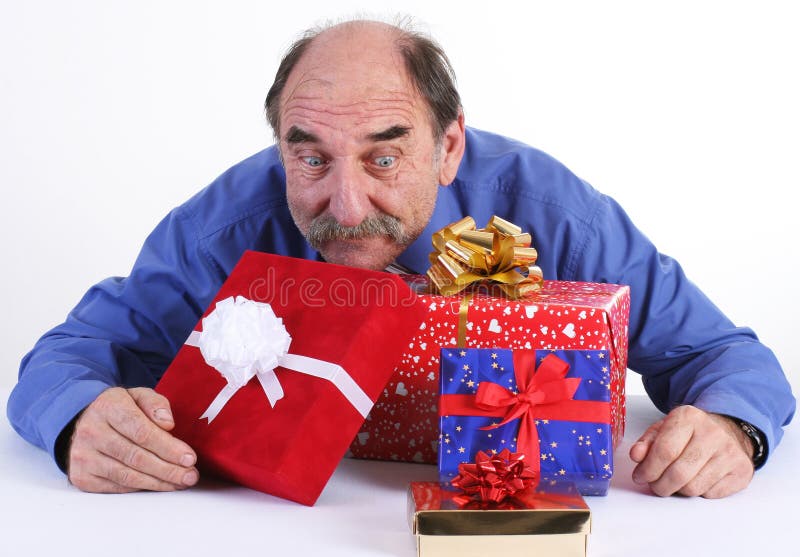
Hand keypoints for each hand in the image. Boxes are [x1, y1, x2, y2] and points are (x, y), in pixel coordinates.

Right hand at [67, 387, 198, 492]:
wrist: (81, 420)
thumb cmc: (119, 408)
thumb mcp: (138, 395)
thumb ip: (155, 404)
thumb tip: (168, 424)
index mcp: (108, 408)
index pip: (142, 431)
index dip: (168, 447)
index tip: (189, 458)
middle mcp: (91, 432)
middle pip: (136, 456)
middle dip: (168, 469)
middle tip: (191, 475)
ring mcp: (83, 457)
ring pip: (127, 475)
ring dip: (158, 482)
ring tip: (181, 483)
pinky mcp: (82, 476)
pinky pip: (117, 486)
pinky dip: (141, 487)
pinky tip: (160, 485)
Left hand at [629, 405, 753, 497]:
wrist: (728, 430)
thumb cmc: (690, 432)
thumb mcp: (664, 429)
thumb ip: (647, 442)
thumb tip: (636, 455)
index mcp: (689, 417)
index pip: (664, 451)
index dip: (648, 469)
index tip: (640, 477)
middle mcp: (712, 433)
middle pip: (678, 473)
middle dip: (660, 485)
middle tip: (655, 485)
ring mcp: (730, 453)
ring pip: (693, 488)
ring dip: (677, 490)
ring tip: (674, 481)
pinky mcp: (741, 471)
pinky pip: (710, 494)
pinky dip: (698, 492)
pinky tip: (696, 479)